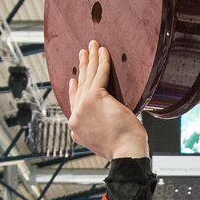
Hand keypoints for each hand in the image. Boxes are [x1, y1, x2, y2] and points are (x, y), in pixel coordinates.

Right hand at [67, 42, 148, 160]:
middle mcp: (76, 117)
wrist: (126, 153)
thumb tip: (107, 118)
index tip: (74, 80)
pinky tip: (103, 52)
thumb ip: (100, 128)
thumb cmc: (124, 150)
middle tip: (82, 54)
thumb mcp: (105, 140)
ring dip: (91, 58)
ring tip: (92, 46)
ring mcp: (83, 106)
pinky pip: (100, 75)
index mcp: (77, 129)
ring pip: (88, 77)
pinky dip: (102, 62)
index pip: (74, 104)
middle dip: (82, 68)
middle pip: (79, 86)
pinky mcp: (95, 97)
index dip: (74, 89)